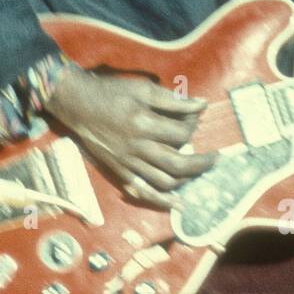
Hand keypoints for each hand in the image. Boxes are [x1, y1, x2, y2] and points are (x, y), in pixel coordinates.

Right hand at [46, 66, 214, 208]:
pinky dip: (162, 201)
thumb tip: (202, 105)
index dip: (194, 126)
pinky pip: (143, 192)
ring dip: (187, 179)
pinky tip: (178, 204)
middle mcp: (138, 148)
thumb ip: (173, 100)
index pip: (182, 134)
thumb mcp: (143, 89)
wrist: (78, 104)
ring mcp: (129, 163)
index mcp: (144, 124)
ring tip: (198, 171)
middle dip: (202, 163)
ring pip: (164, 181)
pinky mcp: (120, 172)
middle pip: (179, 164)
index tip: (196, 119)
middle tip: (216, 159)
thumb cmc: (111, 93)